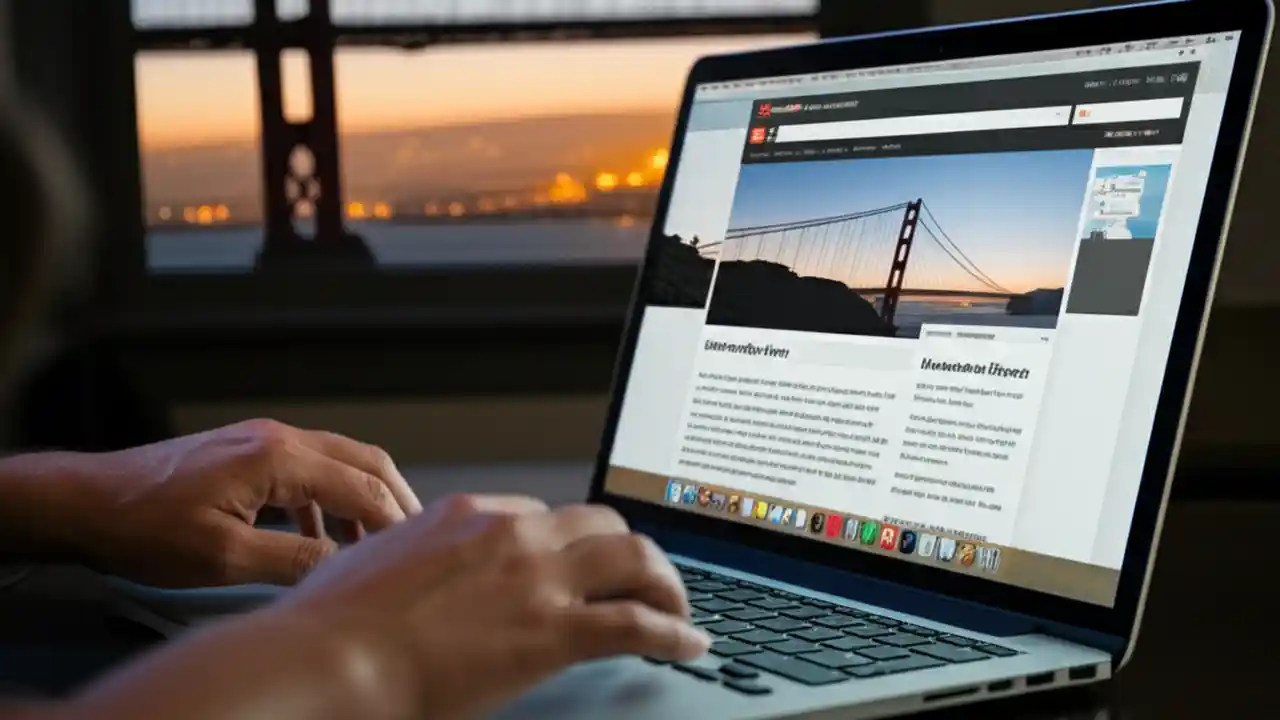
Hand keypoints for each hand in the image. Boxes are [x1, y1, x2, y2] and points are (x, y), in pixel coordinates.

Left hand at [0, 419, 419, 586]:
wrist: (88, 501)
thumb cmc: (145, 526)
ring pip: (338, 461)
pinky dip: (329, 498)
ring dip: (362, 498)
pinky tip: (321, 534)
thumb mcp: (224, 556)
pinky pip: (308, 467)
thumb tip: (344, 564)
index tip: (412, 550)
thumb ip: (294, 558)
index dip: (394, 520)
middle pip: (363, 460)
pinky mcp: (247, 449)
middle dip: (393, 498)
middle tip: (412, 536)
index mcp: (278, 457)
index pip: (362, 486)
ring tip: (372, 542)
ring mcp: (262, 438)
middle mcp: (278, 437)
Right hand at [73, 494, 709, 719]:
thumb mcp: (375, 564)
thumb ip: (412, 560)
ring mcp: (537, 578)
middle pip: (602, 525)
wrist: (330, 656)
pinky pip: (637, 623)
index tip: (579, 565)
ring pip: (634, 558)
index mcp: (470, 515)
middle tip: (642, 577)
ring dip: (665, 582)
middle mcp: (513, 533)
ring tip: (677, 605)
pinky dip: (673, 631)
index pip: (544, 517)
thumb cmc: (334, 623)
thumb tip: (413, 573)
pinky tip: (687, 643)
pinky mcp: (554, 629)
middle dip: (629, 551)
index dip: (569, 546)